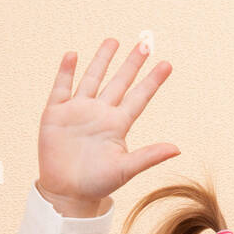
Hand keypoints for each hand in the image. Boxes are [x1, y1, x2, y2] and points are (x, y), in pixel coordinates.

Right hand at [36, 38, 180, 209]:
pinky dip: (66, 71)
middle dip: (131, 63)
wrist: (66, 192)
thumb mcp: (125, 169)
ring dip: (102, 60)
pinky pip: (62, 87)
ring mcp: (78, 111)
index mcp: (118, 125)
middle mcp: (100, 114)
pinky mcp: (56, 113)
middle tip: (145, 43)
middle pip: (119, 82)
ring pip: (92, 79)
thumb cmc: (97, 184)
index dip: (152, 81)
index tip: (166, 64)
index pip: (139, 97)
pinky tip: (73, 55)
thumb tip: (177, 148)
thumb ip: (149, 156)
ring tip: (113, 41)